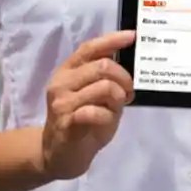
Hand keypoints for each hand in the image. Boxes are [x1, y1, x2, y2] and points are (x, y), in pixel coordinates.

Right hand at [41, 30, 136, 180]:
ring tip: (116, 109)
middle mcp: (62, 82)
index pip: (89, 48)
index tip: (132, 36)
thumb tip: (126, 65)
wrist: (58, 154)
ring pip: (104, 87)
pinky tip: (106, 121)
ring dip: (119, 98)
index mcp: (68, 71)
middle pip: (102, 66)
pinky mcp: (66, 122)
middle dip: (124, 79)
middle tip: (128, 94)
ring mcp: (62, 102)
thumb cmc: (81, 123)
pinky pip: (95, 111)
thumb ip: (104, 80)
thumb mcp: (94, 96)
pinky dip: (107, 116)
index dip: (112, 40)